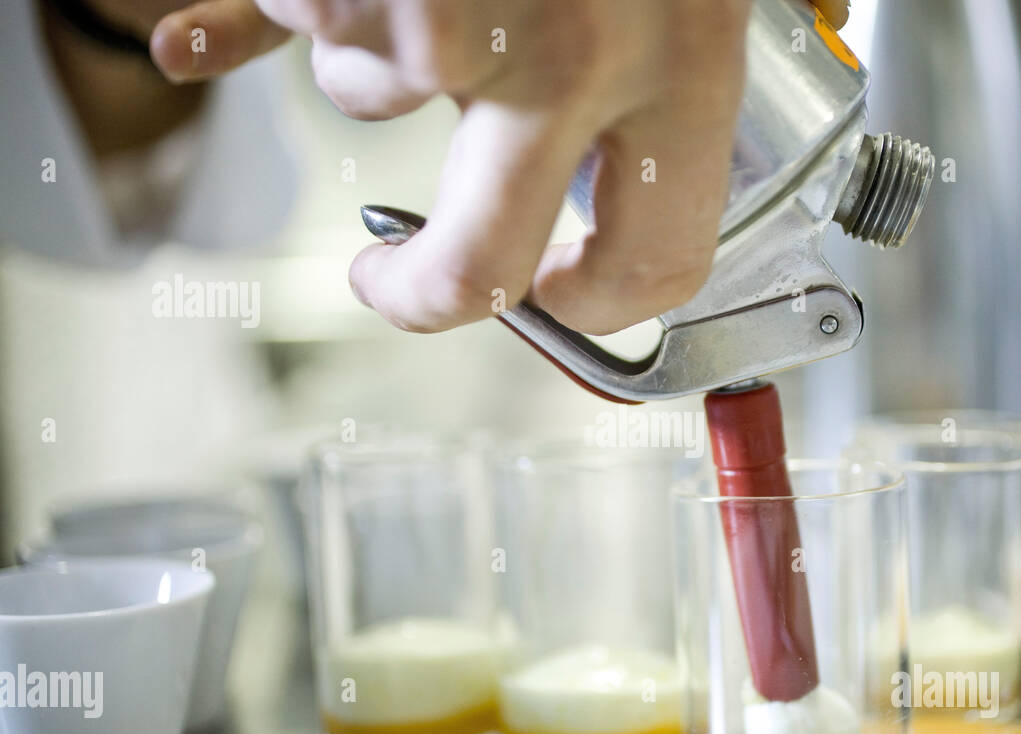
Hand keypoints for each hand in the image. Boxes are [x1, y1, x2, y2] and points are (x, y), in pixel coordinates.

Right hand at [159, 0, 851, 335]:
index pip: (656, 259)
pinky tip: (224, 27)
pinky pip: (292, 15)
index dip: (597, 306)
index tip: (553, 297)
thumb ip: (643, 86)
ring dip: (371, 42)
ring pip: (371, 94)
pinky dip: (266, 9)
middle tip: (391, 282)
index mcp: (686, 54)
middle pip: (480, 264)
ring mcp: (454, 11)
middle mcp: (574, 46)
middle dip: (419, 296)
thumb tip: (606, 227)